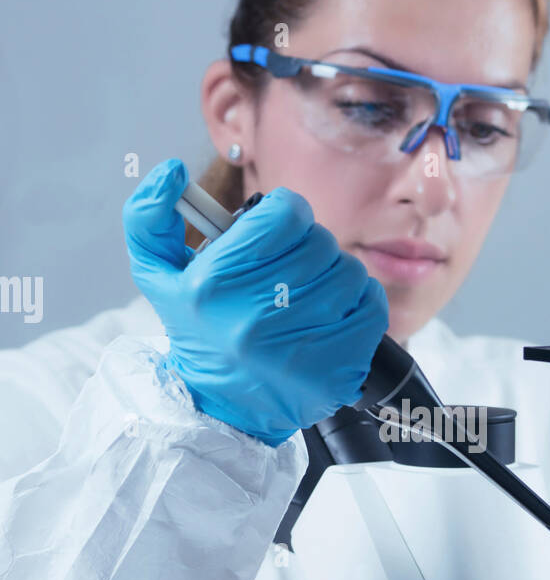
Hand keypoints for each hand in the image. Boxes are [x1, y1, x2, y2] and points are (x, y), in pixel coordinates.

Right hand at [123, 159, 388, 444]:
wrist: (224, 408)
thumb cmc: (198, 332)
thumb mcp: (157, 275)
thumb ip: (149, 216)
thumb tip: (170, 171)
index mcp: (214, 285)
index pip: (285, 214)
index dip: (285, 213)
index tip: (277, 229)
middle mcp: (257, 316)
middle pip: (320, 242)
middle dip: (308, 246)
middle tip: (291, 266)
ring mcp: (301, 347)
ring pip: (349, 271)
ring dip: (334, 274)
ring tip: (309, 292)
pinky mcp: (337, 369)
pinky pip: (371, 307)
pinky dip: (359, 303)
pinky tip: (332, 313)